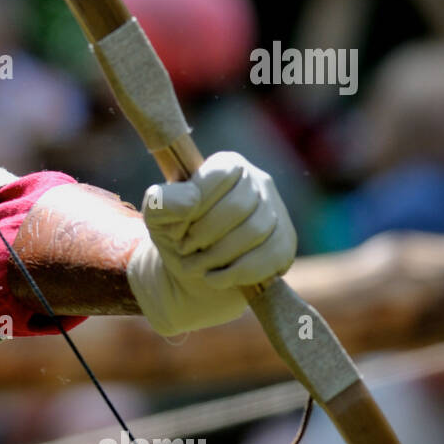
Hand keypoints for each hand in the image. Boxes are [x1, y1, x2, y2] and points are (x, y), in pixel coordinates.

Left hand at [126, 151, 296, 335]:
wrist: (194, 271)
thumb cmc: (177, 234)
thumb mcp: (157, 216)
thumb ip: (162, 201)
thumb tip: (192, 201)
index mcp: (226, 165)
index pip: (219, 175)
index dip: (195, 206)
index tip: (177, 228)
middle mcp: (257, 181)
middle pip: (239, 206)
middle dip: (205, 235)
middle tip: (184, 250)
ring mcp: (276, 210)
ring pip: (256, 232)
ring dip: (218, 256)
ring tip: (195, 266)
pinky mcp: (285, 241)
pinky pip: (272, 256)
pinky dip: (237, 272)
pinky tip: (215, 278)